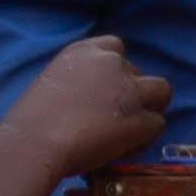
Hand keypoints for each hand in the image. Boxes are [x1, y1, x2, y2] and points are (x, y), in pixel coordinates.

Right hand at [0, 35, 172, 176]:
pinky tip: (125, 148)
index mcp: (83, 51)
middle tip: (117, 116)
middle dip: (134, 93)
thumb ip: (83, 80)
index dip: (117, 70)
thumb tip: (101, 96)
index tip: (108, 89)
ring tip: (131, 129)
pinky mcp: (141, 118)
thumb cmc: (33, 121)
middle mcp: (111, 64)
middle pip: (141, 74)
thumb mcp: (56, 82)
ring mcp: (130, 90)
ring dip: (151, 109)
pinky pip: (158, 124)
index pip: (115, 47)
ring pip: (162, 92)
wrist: (35, 143)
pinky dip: (146, 137)